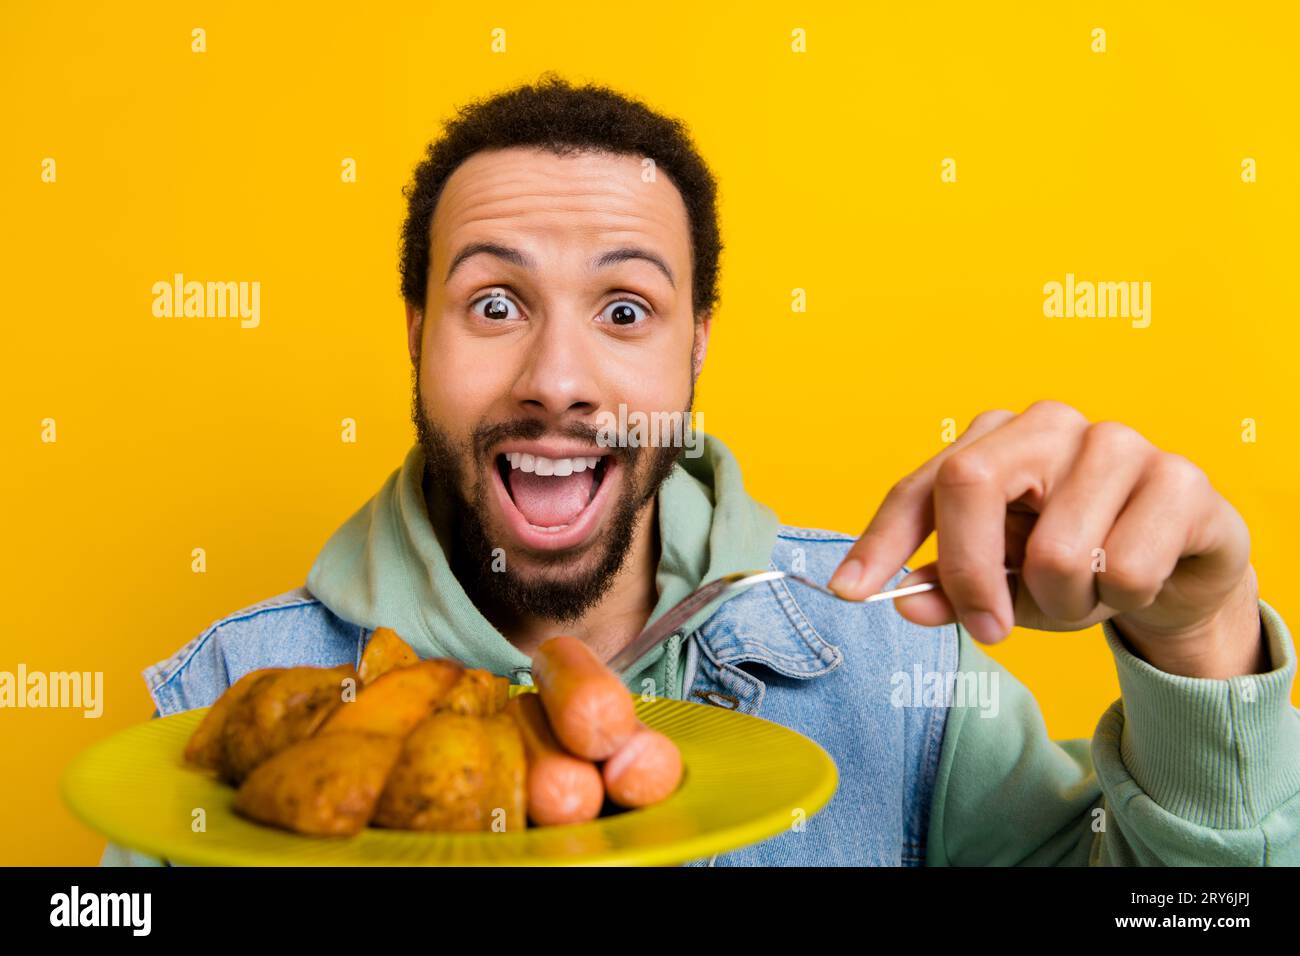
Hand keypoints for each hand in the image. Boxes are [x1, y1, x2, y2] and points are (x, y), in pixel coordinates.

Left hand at [828, 401, 1263, 678]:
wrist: (1182, 565)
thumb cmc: (1078, 564)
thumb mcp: (1003, 584)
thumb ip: (951, 589)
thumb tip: (906, 602)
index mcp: (992, 442)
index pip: (920, 485)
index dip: (880, 539)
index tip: (848, 591)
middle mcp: (1046, 424)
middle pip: (969, 485)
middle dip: (972, 574)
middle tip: (993, 627)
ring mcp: (1115, 441)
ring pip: (1055, 551)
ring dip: (1066, 602)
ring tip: (1086, 592)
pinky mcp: (1178, 477)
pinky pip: (1125, 568)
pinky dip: (1122, 599)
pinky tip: (1136, 580)